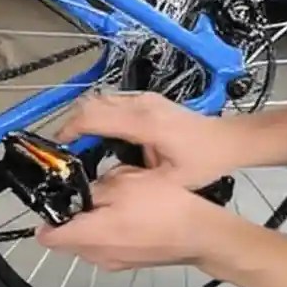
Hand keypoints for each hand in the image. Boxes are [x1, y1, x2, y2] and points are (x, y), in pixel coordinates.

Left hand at [35, 167, 237, 270]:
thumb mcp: (123, 182)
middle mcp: (95, 256)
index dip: (45, 220)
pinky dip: (109, 235)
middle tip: (85, 197)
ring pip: (87, 244)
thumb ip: (94, 187)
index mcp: (88, 235)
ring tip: (111, 204)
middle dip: (70, 220)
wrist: (200, 234)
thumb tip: (82, 192)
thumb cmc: (163, 207)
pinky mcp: (129, 264)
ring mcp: (113, 263)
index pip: (47, 237)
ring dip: (91, 227)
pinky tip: (128, 216)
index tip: (51, 205)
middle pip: (66, 241)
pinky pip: (106, 248)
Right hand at [55, 92, 245, 187]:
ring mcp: (144, 98)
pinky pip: (112, 101)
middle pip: (91, 103)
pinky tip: (96, 136)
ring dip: (83, 118)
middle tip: (63, 150)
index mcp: (144, 123)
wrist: (227, 140)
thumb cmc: (203, 162)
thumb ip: (134, 182)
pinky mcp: (146, 99)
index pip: (94, 116)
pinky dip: (97, 115)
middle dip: (71, 124)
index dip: (70, 129)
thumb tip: (101, 188)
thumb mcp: (168, 181)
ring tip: (76, 145)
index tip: (58, 148)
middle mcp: (141, 104)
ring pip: (100, 99)